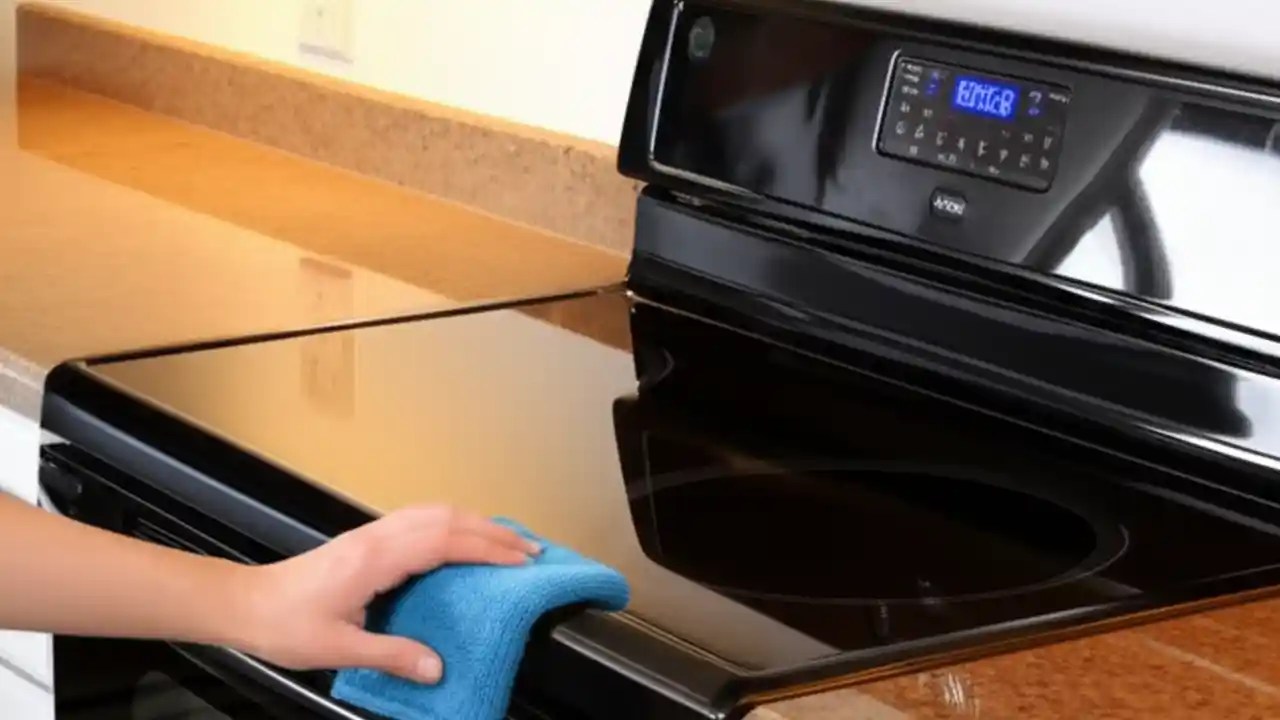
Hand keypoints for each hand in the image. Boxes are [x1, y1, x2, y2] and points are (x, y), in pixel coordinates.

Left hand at [231, 506, 540, 683]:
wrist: (245, 603)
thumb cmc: (286, 625)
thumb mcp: (339, 648)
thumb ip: (392, 655)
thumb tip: (438, 666)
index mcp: (375, 559)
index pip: (444, 541)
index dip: (487, 548)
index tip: (521, 560)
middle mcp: (378, 537)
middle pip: (446, 518)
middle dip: (492, 531)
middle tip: (530, 551)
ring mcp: (372, 533)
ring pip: (434, 512)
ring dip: (474, 522)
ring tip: (506, 541)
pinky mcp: (367, 539)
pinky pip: (419, 519)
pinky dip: (452, 523)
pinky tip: (462, 538)